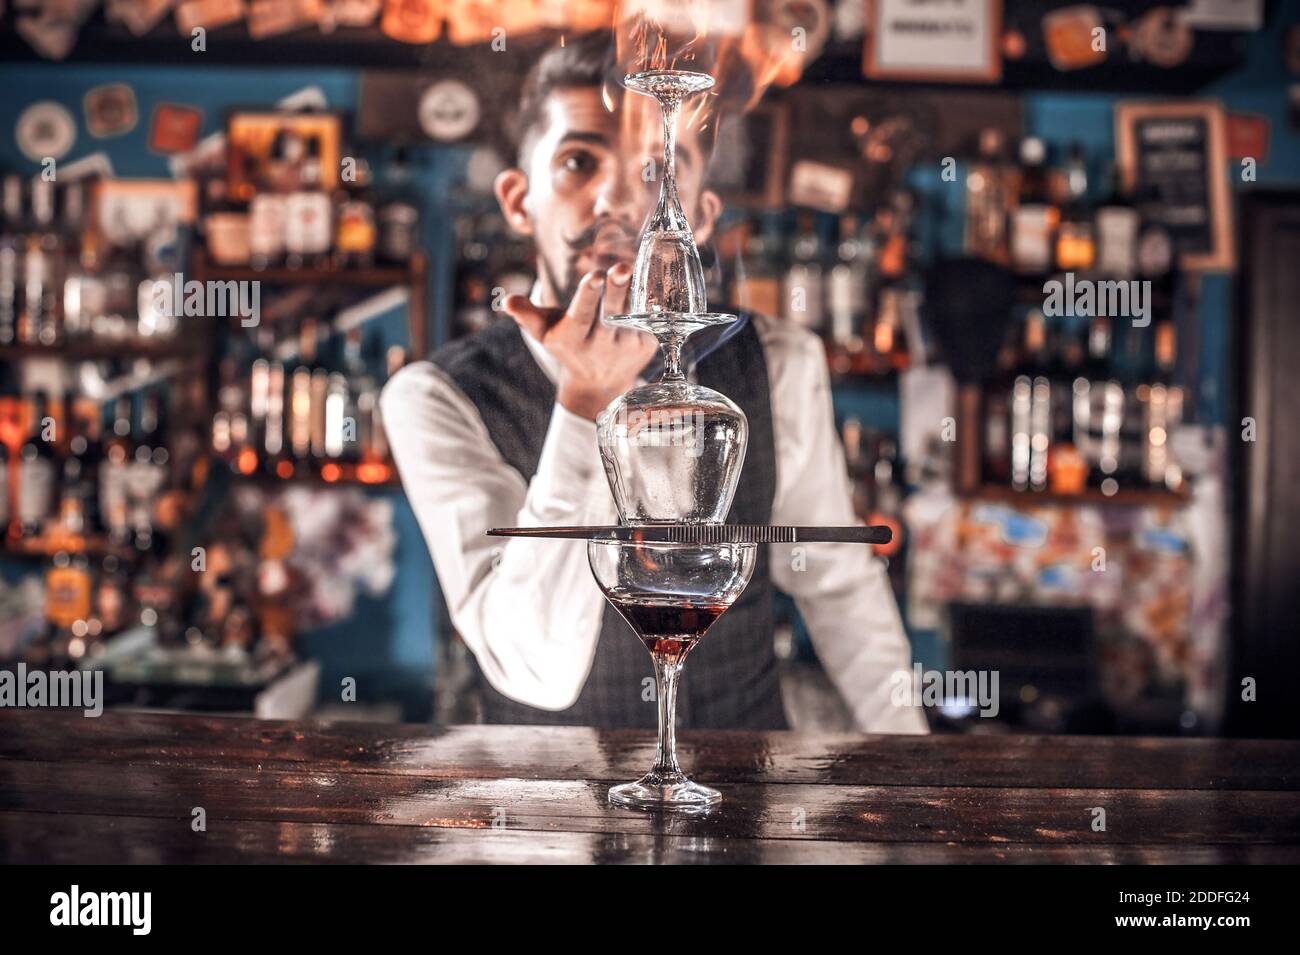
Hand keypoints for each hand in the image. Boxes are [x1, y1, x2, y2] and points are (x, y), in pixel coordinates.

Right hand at [503, 262, 657, 419]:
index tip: (595, 276)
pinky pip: (651, 320)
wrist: (599, 382)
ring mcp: (626, 347)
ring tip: (639, 270)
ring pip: (633, 315)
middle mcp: (600, 346)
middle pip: (610, 314)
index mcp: (572, 338)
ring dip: (637, 294)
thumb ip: (526, 315)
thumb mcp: (543, 332)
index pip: (581, 315)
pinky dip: (652, 301)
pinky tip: (654, 280)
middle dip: (616, 291)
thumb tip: (506, 301)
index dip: (588, 296)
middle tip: (622, 268)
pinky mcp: (647, 345)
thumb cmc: (568, 344)